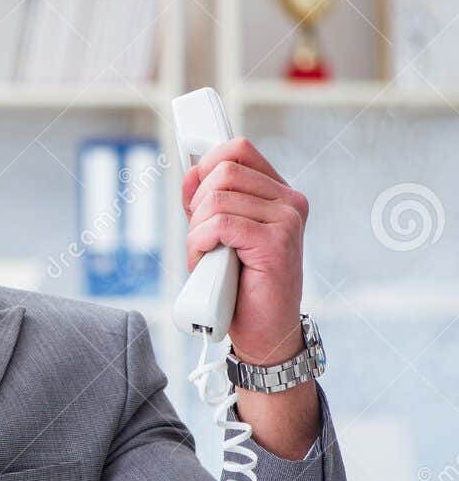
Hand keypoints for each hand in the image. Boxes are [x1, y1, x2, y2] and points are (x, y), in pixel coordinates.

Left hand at [181, 137, 308, 364]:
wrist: (263, 330)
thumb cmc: (240, 284)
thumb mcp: (217, 235)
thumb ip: (205, 202)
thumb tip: (192, 169)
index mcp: (278, 194)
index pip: (238, 150)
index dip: (207, 164)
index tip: (195, 193)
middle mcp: (288, 202)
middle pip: (223, 171)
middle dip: (198, 205)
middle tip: (203, 238)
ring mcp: (286, 220)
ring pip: (217, 199)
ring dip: (197, 231)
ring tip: (207, 255)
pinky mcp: (276, 242)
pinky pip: (220, 225)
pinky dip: (200, 244)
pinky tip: (208, 262)